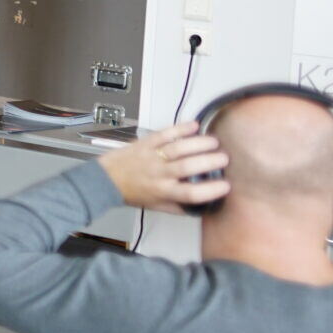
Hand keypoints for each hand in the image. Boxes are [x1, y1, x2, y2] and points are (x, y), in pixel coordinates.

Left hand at [98, 123, 229, 213]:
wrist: (106, 179)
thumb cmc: (133, 192)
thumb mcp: (157, 206)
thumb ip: (180, 207)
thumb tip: (203, 207)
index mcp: (164, 192)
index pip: (191, 194)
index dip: (211, 190)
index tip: (226, 185)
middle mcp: (159, 174)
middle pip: (188, 167)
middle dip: (210, 161)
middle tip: (225, 158)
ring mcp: (152, 157)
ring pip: (178, 148)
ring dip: (199, 143)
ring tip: (215, 142)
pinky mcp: (146, 143)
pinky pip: (165, 134)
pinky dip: (180, 128)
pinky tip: (194, 125)